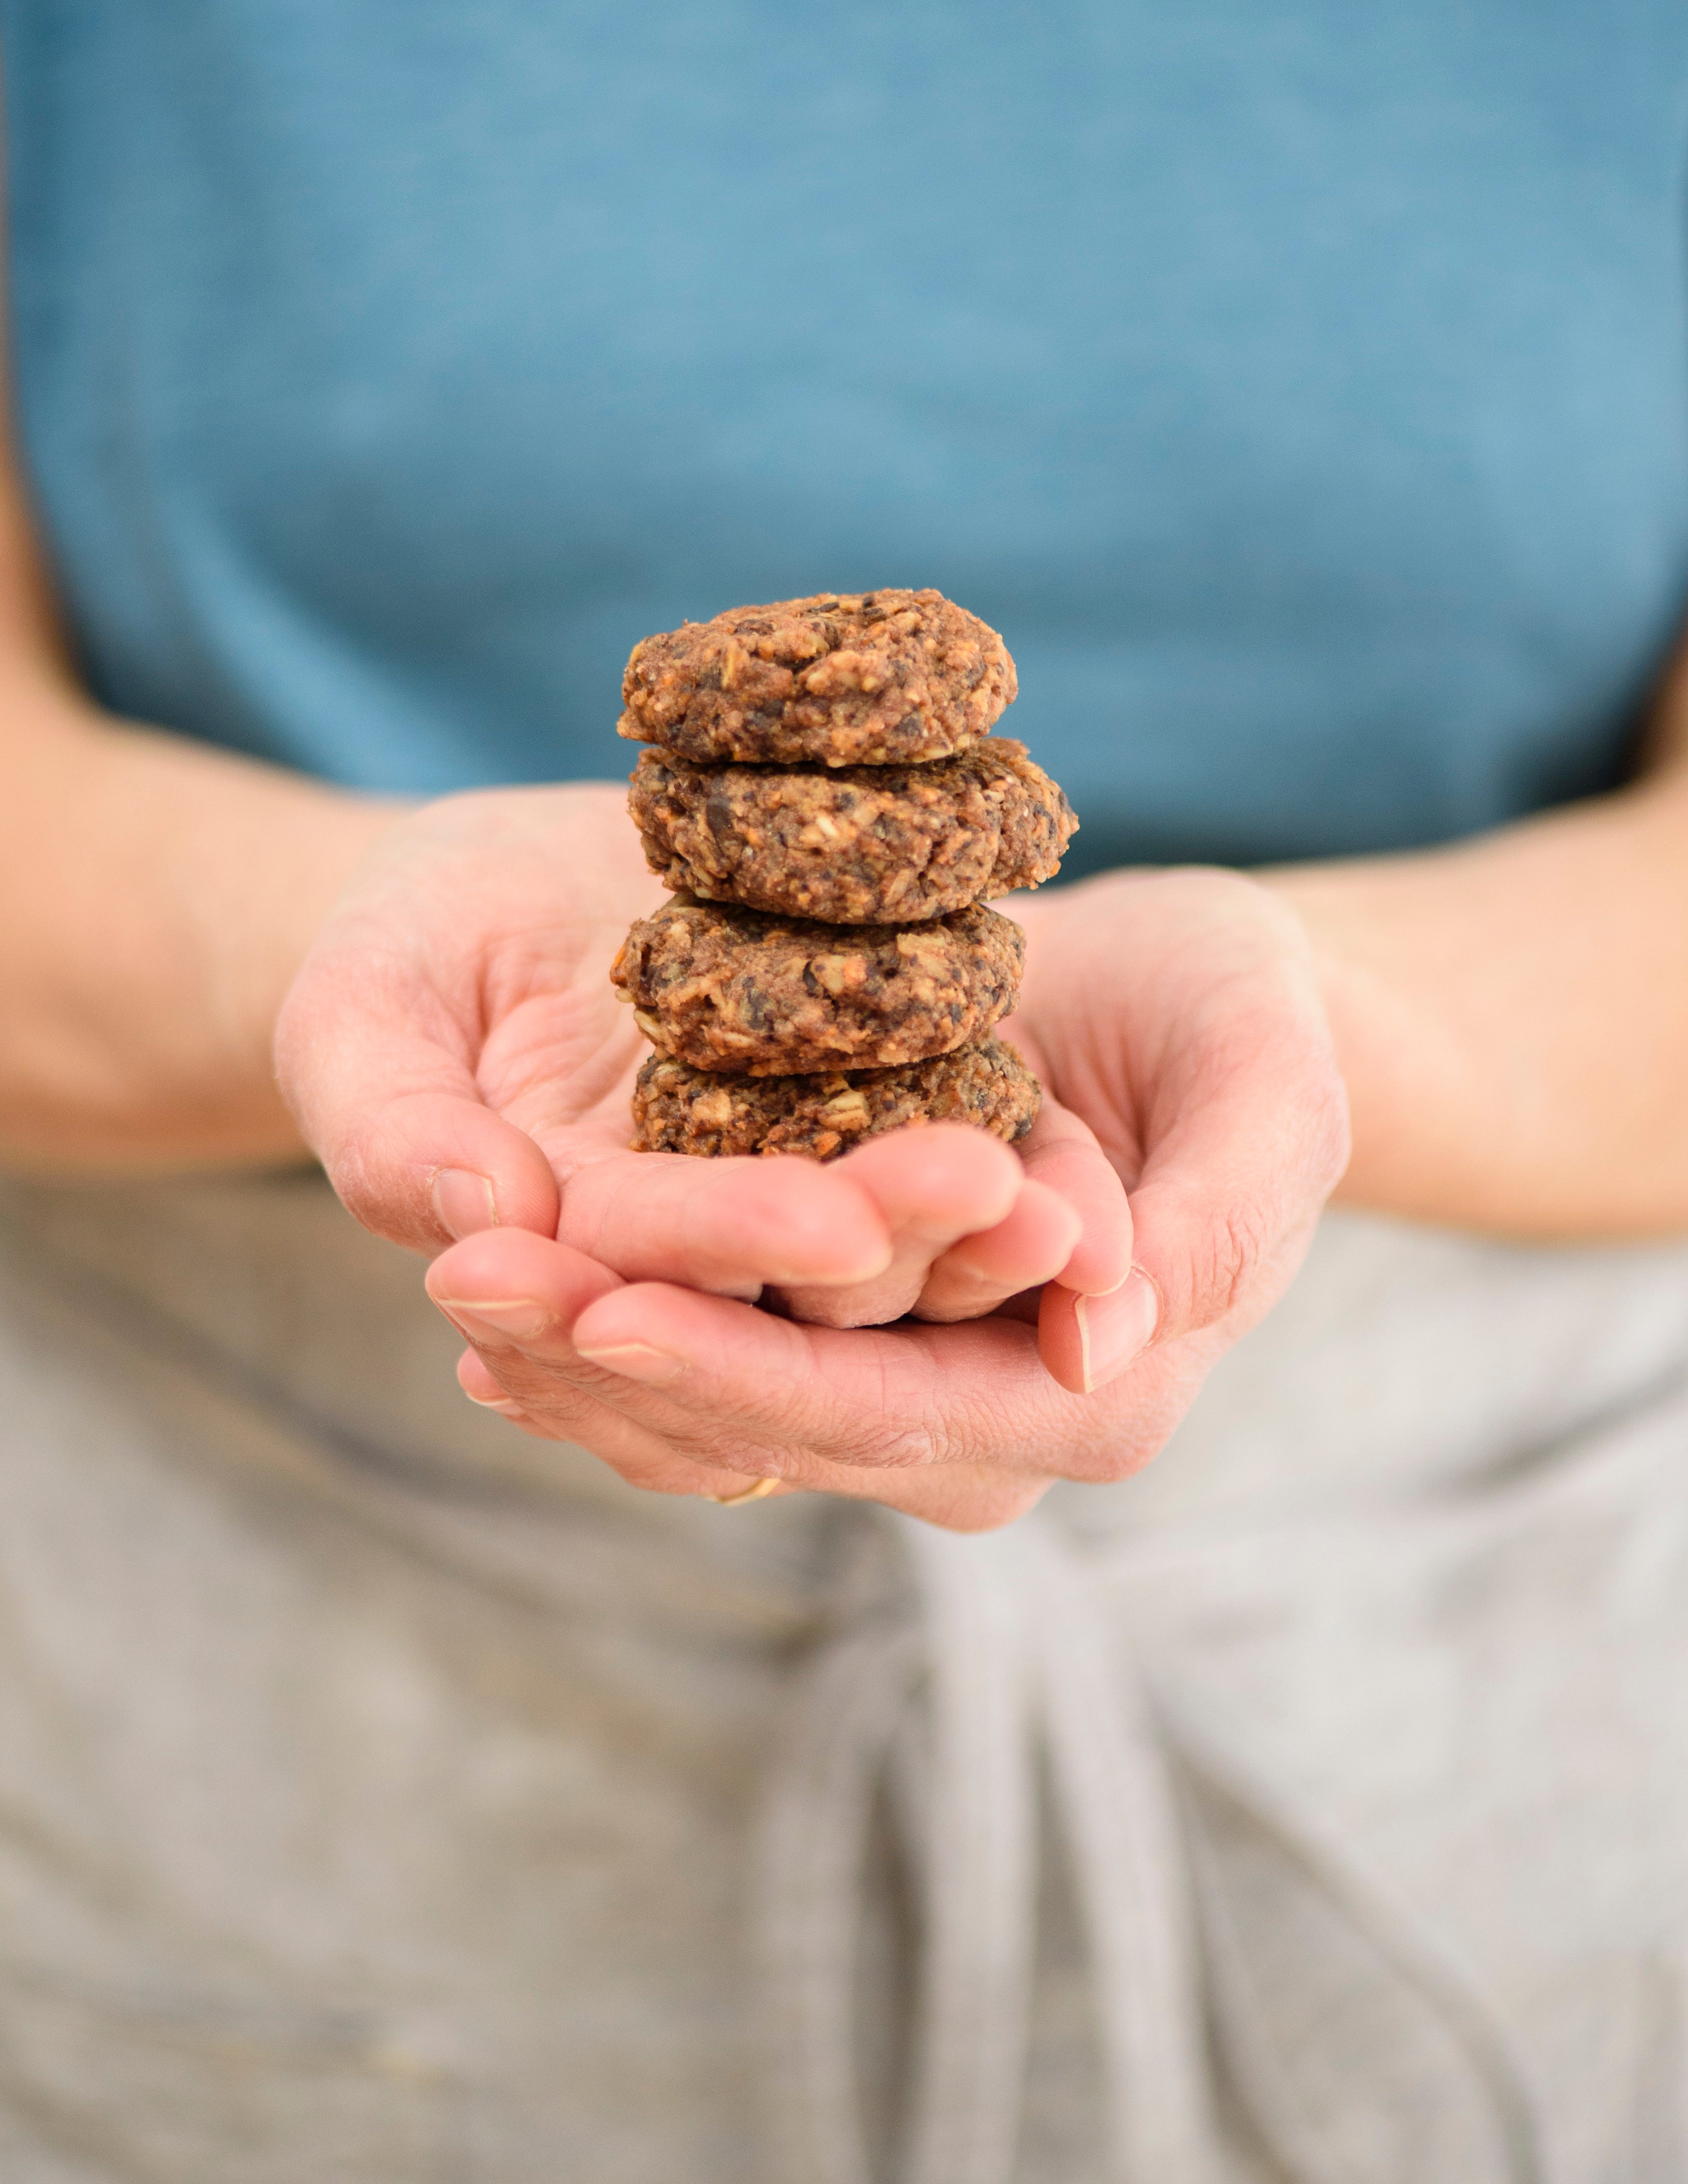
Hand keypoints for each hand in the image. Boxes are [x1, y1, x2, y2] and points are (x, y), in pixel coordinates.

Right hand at [275, 783, 1128, 1356]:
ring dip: (976, 1250)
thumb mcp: (357, 1001)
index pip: (650, 1274)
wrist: (516, 887)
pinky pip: (952, 1199)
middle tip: (993, 1191)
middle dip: (889, 1250)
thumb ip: (384, 1120)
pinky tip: (1078, 1185)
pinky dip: (1008, 1196)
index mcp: (566, 1262)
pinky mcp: (880, 1151)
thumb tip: (475, 1217)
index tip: (822, 1214)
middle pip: (797, 1296)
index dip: (728, 1244)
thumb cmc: (413, 937)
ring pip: (895, 1277)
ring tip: (1059, 1203)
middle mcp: (700, 1278)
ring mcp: (797, 1227)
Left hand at [420, 865, 1349, 1530]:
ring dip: (576, 1361)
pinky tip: (502, 1294)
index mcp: (1089, 1392)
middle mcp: (986, 1428)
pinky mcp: (849, 1343)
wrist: (1188, 1000)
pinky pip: (711, 1369)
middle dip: (611, 1365)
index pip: (887, 1408)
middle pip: (773, 1426)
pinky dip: (602, 1344)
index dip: (738, 1369)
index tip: (596, 1312)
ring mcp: (909, 1397)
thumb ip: (1216, 1221)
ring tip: (453, 1280)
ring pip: (720, 1413)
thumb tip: (1097, 1347)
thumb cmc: (1238, 1018)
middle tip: (465, 1281)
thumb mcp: (1272, 1086)